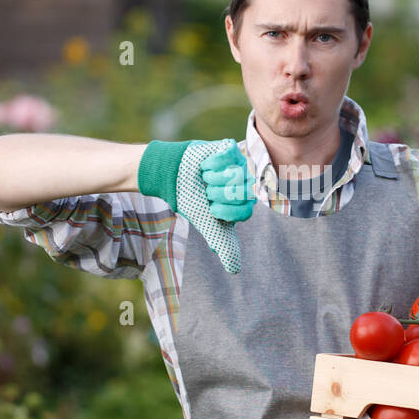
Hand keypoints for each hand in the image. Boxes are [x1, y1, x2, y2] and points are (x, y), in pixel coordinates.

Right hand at [138, 138, 255, 272]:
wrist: (172, 179)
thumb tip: (235, 270)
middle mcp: (247, 183)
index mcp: (245, 202)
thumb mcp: (208, 224)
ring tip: (205, 177)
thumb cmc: (192, 200)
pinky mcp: (230, 149)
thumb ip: (224, 244)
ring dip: (213, 178)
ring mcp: (240, 164)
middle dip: (218, 194)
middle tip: (208, 190)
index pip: (245, 210)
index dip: (224, 210)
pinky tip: (205, 165)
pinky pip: (227, 157)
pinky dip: (211, 163)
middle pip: (243, 193)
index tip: (211, 207)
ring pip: (235, 175)